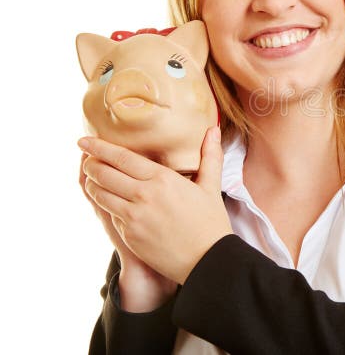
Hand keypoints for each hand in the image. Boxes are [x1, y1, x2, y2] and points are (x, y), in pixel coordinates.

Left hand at [80, 126, 232, 284]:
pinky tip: (111, 200)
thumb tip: (213, 130)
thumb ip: (210, 156)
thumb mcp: (211, 187)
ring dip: (93, 184)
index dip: (99, 147)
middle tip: (88, 159)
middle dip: (91, 164)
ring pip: (100, 194)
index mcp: (162, 179)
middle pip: (103, 174)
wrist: (207, 260)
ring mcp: (133, 217)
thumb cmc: (211, 223)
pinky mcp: (129, 235)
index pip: (121, 158)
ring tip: (94, 179)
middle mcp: (143, 195)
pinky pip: (110, 215)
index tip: (85, 140)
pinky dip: (107, 205)